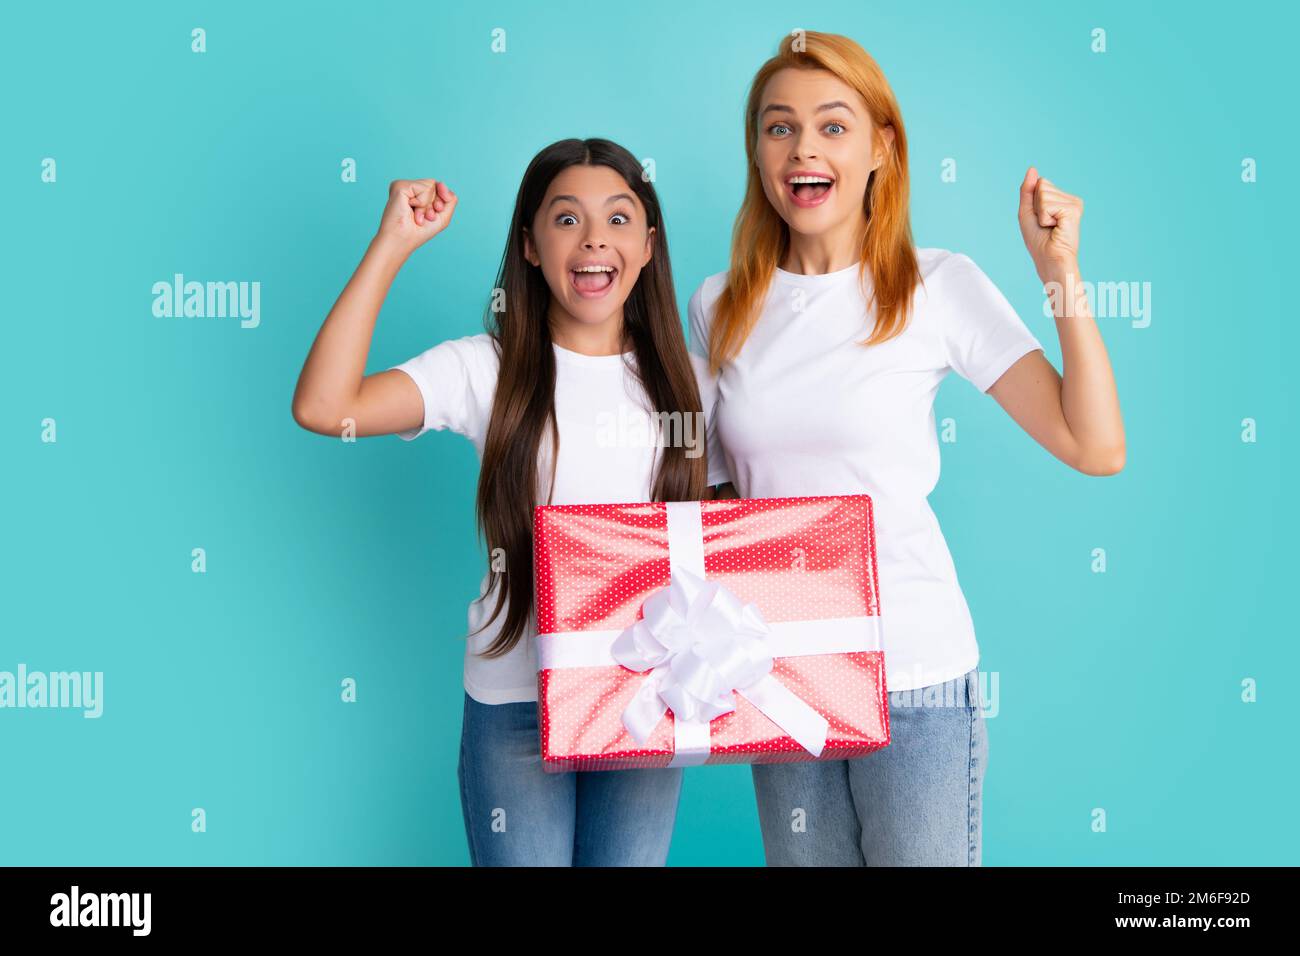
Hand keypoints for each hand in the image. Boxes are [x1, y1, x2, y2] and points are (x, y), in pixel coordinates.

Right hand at [374, 178, 457, 256]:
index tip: (431, 217)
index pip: (439, 188)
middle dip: (434, 204)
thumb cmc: (420, 232)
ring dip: (428, 205)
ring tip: (417, 216)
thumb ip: (450, 199)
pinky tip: (410, 209)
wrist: (403, 240)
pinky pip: (423, 188)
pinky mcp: (399, 186)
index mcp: (418, 194)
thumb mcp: (443, 216)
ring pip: (431, 185)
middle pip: (435, 185)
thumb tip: (441, 183)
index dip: (440, 202)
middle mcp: (410, 188)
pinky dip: (422, 202)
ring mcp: (404, 185)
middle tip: (424, 218)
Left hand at [1017, 167, 1082, 282]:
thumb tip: (1032, 168)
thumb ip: (1028, 190)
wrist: (1049, 260)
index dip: (1032, 202)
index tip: (1040, 219)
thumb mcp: (1027, 212)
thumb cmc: (1039, 241)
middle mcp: (1071, 199)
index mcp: (1062, 199)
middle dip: (1036, 207)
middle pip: (1042, 185)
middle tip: (1045, 224)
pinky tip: (1055, 227)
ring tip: (1050, 226)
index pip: (1040, 183)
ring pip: (1043, 193)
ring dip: (1040, 213)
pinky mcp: (1074, 209)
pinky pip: (1047, 204)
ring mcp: (1074, 203)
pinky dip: (1044, 217)